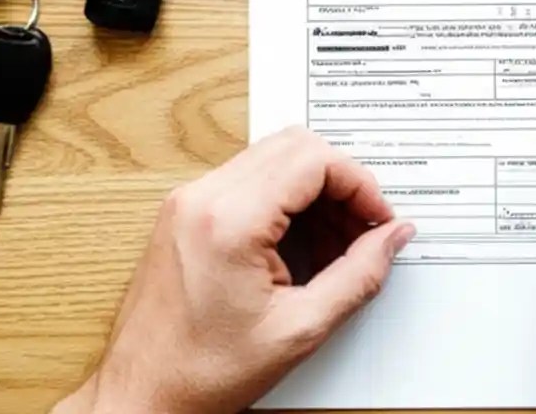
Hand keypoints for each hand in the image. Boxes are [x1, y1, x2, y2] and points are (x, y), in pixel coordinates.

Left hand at [52, 127, 415, 413]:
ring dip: (314, 190)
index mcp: (228, 221)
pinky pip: (247, 179)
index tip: (377, 218)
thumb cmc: (202, 372)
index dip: (359, 183)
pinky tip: (301, 245)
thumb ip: (358, 276)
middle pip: (293, 146)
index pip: (312, 160)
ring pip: (272, 157)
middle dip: (340, 181)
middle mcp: (201, 199)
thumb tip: (392, 237)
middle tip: (361, 227)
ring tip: (334, 244)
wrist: (143, 395)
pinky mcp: (183, 213)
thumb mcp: (299, 328)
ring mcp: (187, 202)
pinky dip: (285, 200)